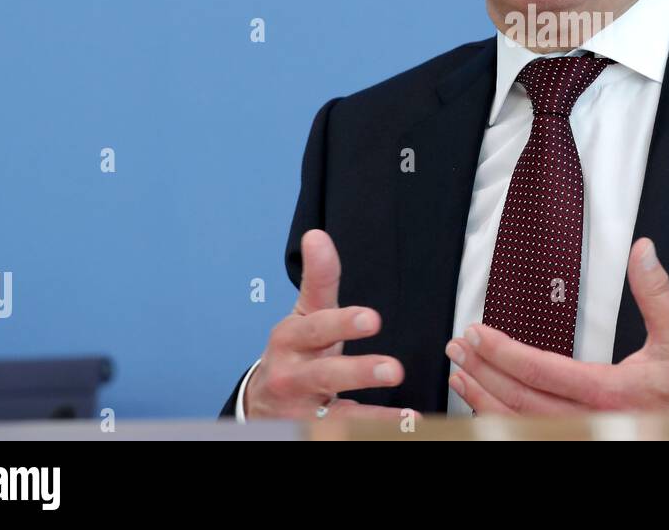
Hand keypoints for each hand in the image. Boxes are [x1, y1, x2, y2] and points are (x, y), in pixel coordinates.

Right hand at [245, 229, 412, 420]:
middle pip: (324, 375)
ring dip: (371, 416)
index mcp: (290, 339)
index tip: (373, 319)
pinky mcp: (311, 432)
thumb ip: (319, 278)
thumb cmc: (296, 350)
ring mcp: (299, 411)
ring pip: (335, 416)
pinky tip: (403, 427)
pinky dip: (371, 433)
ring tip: (406, 416)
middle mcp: (291, 376)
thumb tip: (317, 235)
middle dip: (358, 372)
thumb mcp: (305, 313)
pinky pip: (341, 433)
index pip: (317, 328)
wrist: (262, 402)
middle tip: (394, 370)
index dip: (343, 323)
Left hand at [445, 238, 668, 415]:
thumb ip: (656, 293)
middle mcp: (592, 421)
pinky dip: (503, 423)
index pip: (543, 371)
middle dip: (484, 372)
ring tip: (461, 376)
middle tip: (459, 348)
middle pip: (521, 400)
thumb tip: (642, 251)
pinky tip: (487, 409)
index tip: (478, 335)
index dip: (504, 352)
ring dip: (485, 401)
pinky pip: (532, 437)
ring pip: (520, 426)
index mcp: (610, 392)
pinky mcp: (581, 441)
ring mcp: (583, 436)